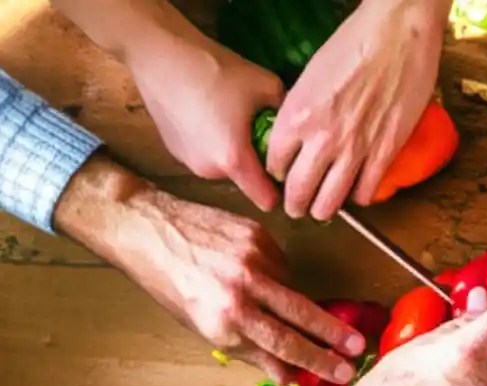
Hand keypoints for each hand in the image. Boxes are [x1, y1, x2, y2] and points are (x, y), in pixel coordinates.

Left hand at [55, 157, 363, 383]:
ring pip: (294, 290)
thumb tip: (287, 375)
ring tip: (299, 311)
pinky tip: (264, 278)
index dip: (317, 361)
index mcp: (224, 321)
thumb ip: (249, 351)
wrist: (147, 230)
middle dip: (333, 336)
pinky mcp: (257, 236)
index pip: (283, 347)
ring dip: (302, 304)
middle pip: (301, 318)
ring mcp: (252, 260)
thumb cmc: (170, 284)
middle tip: (358, 349)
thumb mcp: (203, 328)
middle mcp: (241, 291)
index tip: (342, 371)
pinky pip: (282, 264)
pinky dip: (279, 275)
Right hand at [126, 30, 282, 210]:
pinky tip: (211, 113)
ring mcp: (188, 162)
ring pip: (225, 168)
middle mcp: (209, 171)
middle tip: (260, 130)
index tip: (289, 171)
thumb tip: (297, 129)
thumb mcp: (268, 87)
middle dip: (257, 162)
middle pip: (246, 181)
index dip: (283, 189)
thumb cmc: (217, 70)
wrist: (160, 53)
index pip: (267, 200)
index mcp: (234, 161)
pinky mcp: (173, 150)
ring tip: (234, 117)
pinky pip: (205, 155)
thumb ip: (286, 117)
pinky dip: (213, 143)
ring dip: (235, 152)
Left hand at [267, 0, 447, 219]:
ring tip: (323, 210)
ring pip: (331, 200)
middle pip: (299, 191)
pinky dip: (359, 197)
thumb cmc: (353, 43)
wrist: (397, 35)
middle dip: (296, 204)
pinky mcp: (385, 152)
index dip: (277, 175)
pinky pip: (366, 191)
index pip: (275, 164)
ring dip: (324, 210)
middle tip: (298, 207)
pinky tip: (357, 192)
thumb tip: (302, 131)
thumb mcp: (311, 76)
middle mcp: (321, 138)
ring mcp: (355, 149)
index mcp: (296, 115)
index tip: (282, 177)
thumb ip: (302, 109)